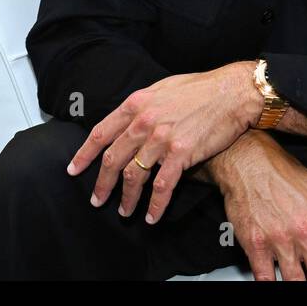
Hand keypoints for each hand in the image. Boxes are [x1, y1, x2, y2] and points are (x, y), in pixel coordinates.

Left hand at [67, 61, 261, 223]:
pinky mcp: (181, 153)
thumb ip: (142, 106)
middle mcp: (144, 122)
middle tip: (97, 200)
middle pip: (112, 160)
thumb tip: (129, 121)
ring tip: (125, 211)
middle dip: (102, 184)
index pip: (100, 133)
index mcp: (136, 104)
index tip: (74, 170)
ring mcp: (161, 138)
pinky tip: (151, 216)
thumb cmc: (202, 89)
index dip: (84, 155)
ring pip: (134, 176)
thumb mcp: (163, 88)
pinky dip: (155, 205)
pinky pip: (162, 187)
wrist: (232, 92)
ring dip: (127, 198)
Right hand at [213, 132, 306, 280]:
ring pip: (297, 282)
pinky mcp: (257, 247)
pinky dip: (272, 284)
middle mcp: (306, 233)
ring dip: (302, 286)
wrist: (249, 161)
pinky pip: (266, 279)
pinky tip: (276, 283)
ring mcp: (281, 242)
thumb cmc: (282, 172)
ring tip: (304, 283)